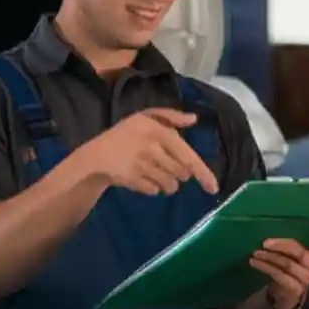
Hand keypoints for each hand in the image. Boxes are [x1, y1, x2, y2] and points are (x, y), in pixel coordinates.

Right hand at [78, 108, 218, 195]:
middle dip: (179, 173)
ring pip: (170, 185)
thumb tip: (194, 120)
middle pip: (181, 173)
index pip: (188, 156)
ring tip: (154, 172)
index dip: (203, 173)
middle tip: (165, 164)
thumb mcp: (145, 117)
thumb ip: (171, 117)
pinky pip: (155, 191)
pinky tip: (142, 178)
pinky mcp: (133, 181)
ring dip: (167, 183)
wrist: (94, 156)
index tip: (213, 188)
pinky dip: (153, 188)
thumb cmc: (124, 134)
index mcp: (157, 131)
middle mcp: (151, 148)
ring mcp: (141, 166)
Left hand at [249, 238, 308, 308]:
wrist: (285, 297)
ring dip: (269, 257)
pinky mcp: (296, 289)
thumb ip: (291, 244)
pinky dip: (265, 267)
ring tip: (255, 253)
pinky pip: (279, 274)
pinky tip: (254, 263)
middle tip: (264, 242)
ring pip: (287, 264)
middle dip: (281, 245)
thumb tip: (277, 223)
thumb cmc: (288, 271)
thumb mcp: (292, 256)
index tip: (293, 231)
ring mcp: (306, 278)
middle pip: (299, 252)